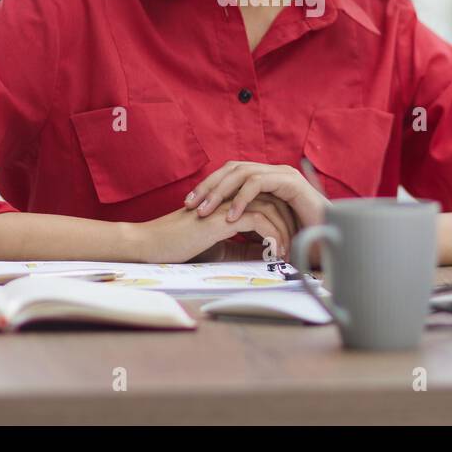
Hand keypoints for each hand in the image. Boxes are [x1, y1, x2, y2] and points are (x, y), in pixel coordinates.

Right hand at [133, 194, 297, 263]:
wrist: (152, 245)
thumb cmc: (178, 246)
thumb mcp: (216, 247)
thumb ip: (239, 246)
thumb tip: (262, 253)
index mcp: (229, 202)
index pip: (266, 201)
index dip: (281, 218)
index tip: (291, 238)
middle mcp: (231, 198)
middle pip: (273, 200)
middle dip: (289, 221)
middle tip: (299, 243)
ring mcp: (227, 204)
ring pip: (270, 208)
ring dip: (285, 230)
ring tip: (290, 251)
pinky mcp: (223, 216)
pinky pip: (259, 219)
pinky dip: (272, 235)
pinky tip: (277, 251)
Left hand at [184, 161, 329, 233]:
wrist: (329, 242)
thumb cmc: (298, 239)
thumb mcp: (261, 227)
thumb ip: (243, 221)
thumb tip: (213, 225)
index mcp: (263, 179)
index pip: (228, 174)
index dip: (207, 186)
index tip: (187, 205)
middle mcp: (271, 172)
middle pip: (231, 169)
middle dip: (207, 186)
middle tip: (188, 206)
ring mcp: (281, 174)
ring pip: (242, 173)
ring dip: (219, 192)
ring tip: (204, 211)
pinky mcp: (290, 182)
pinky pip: (259, 183)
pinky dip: (241, 198)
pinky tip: (230, 216)